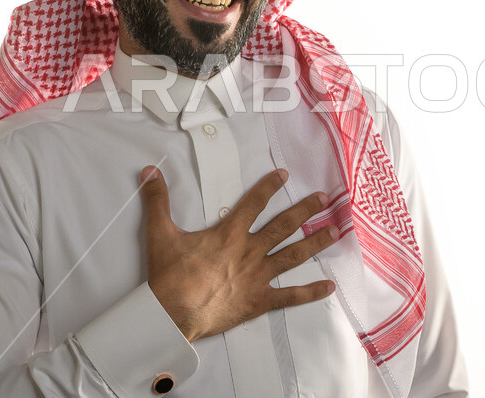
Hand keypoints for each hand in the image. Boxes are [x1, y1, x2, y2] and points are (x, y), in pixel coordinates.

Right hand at [138, 166, 339, 341]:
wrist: (172, 313)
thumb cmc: (168, 275)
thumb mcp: (159, 233)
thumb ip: (157, 200)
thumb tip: (149, 171)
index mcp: (229, 233)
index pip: (254, 202)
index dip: (269, 186)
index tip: (284, 175)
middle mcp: (249, 251)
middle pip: (283, 225)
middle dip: (305, 210)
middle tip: (324, 198)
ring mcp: (258, 276)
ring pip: (293, 255)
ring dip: (316, 242)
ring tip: (335, 231)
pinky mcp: (260, 301)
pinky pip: (290, 297)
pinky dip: (311, 292)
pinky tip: (329, 287)